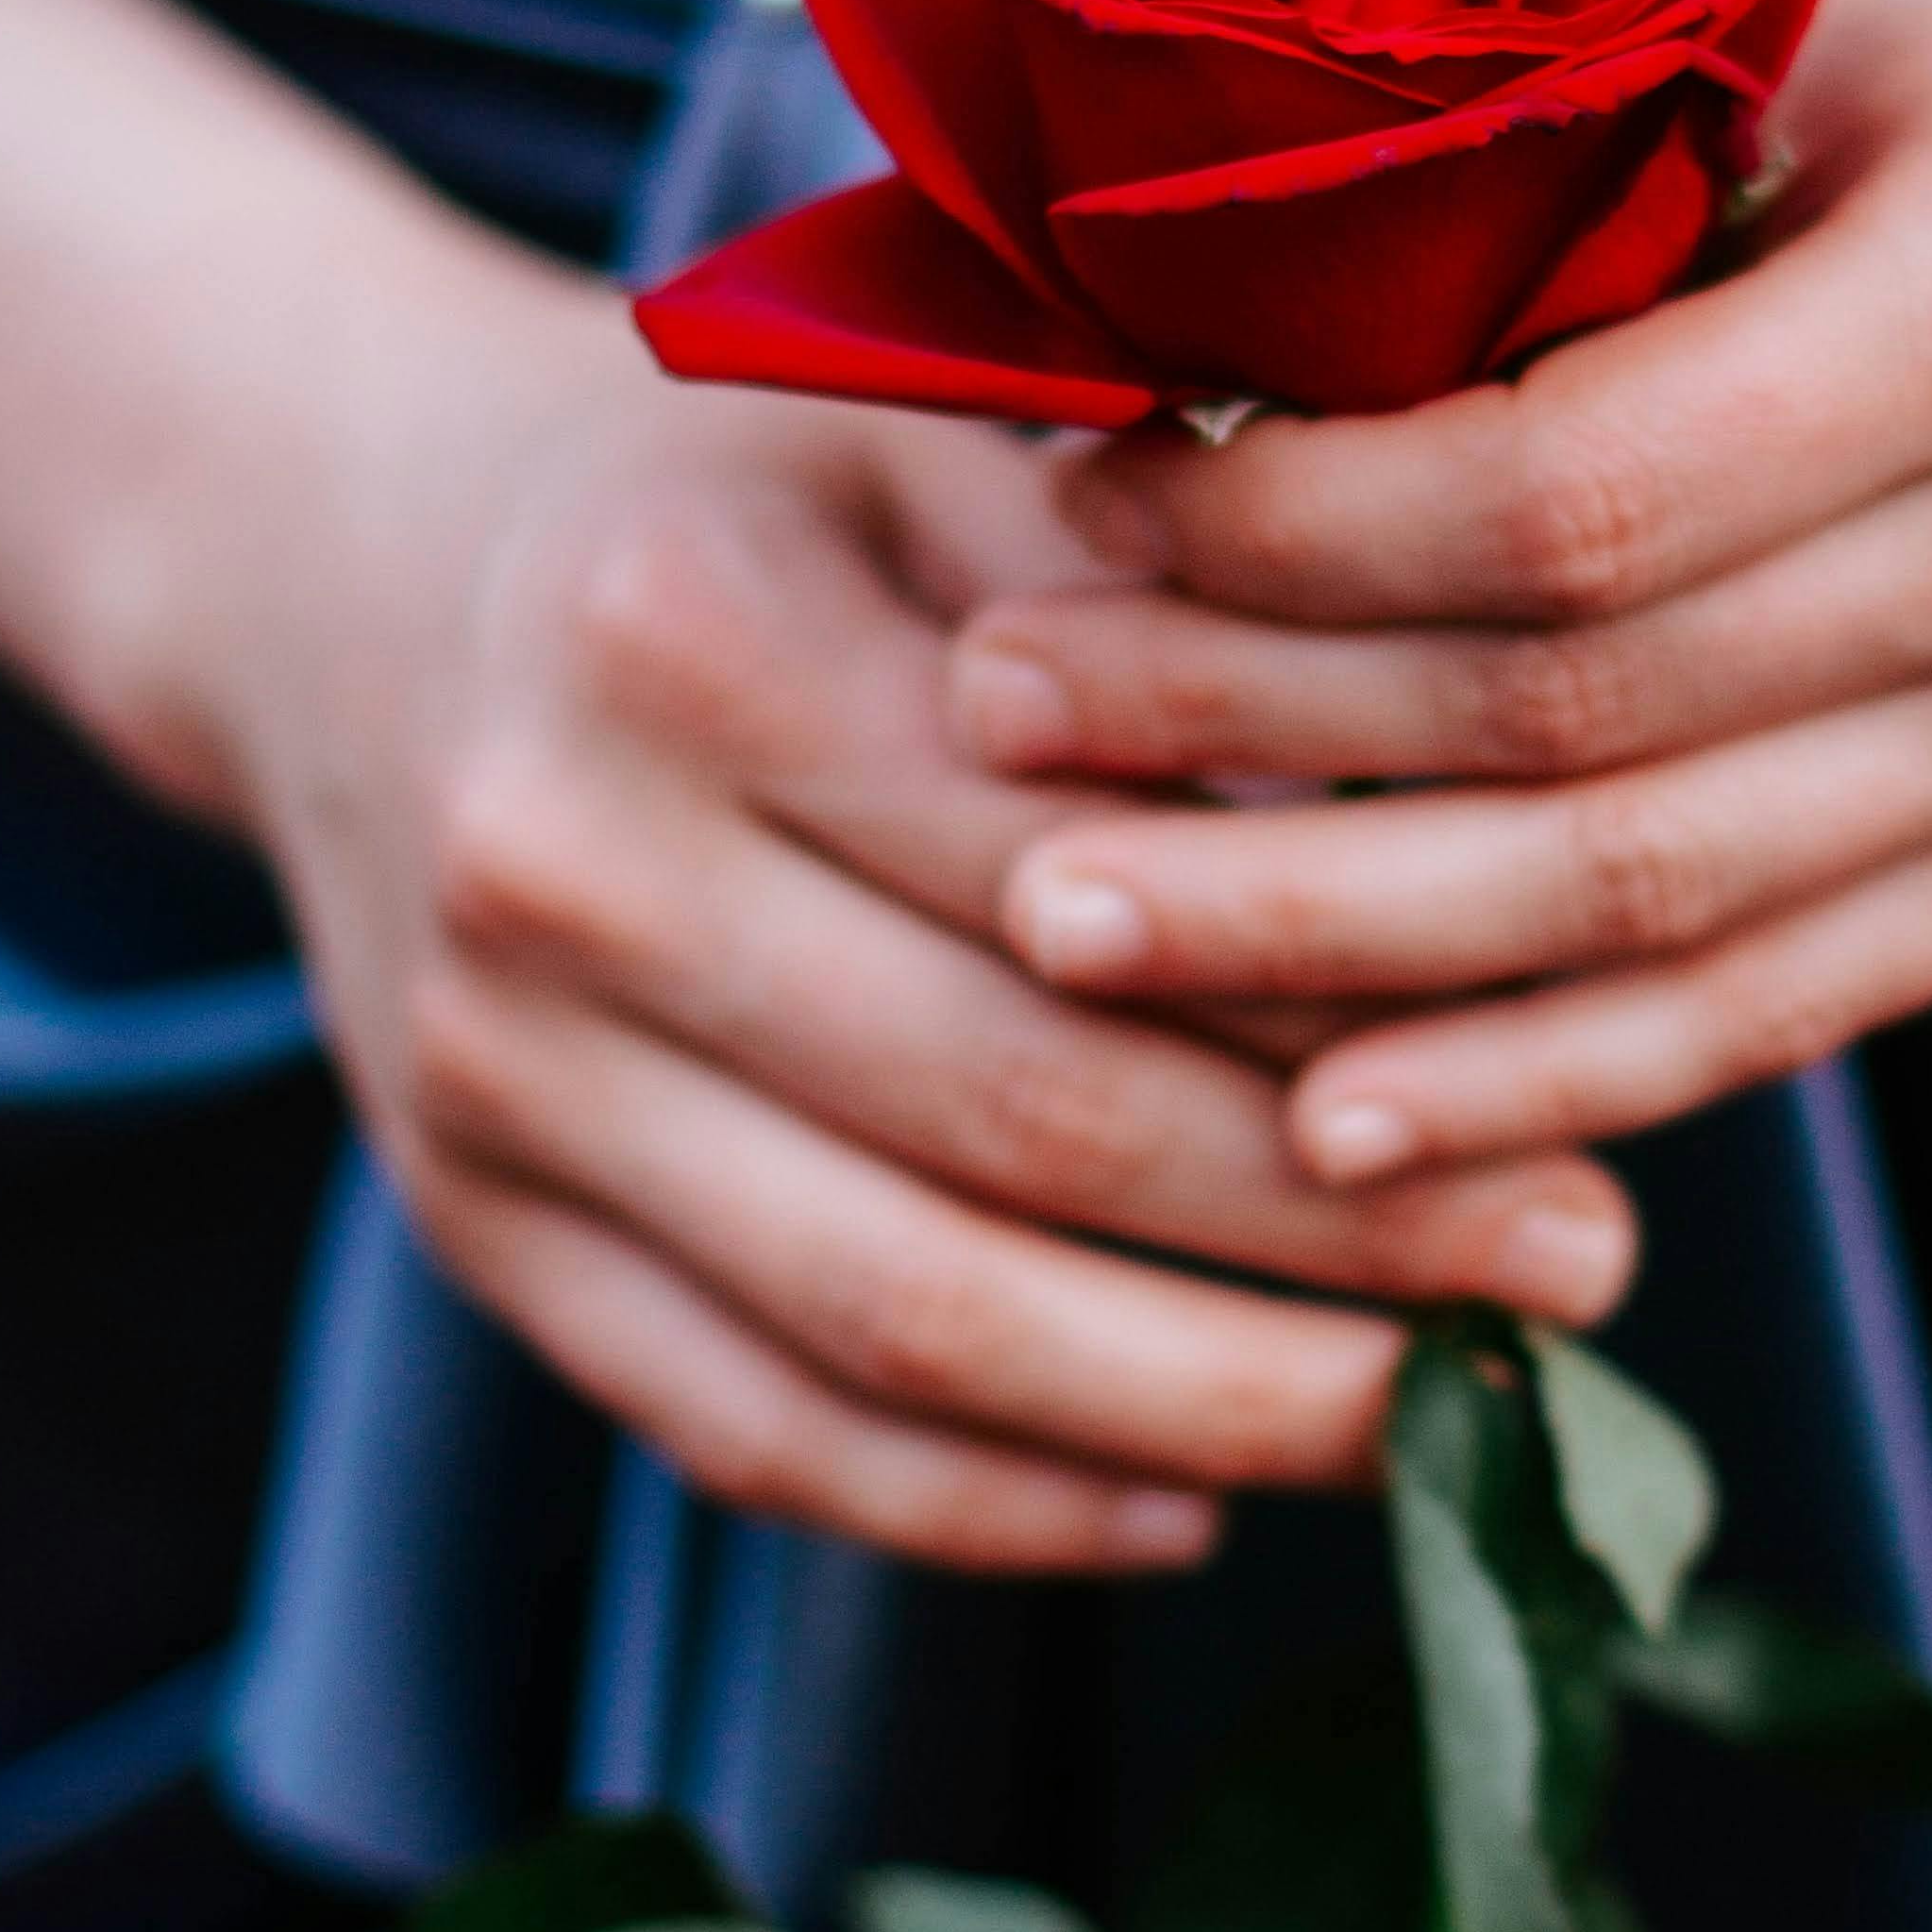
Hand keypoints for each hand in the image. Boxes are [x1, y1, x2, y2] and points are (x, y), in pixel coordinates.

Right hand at [180, 284, 1636, 1570]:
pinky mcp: (468, 1223)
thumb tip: (1485, 790)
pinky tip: (1184, 1507)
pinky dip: (984, 1505)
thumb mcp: (932, 424)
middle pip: (1019, 1123)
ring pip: (899, 1323)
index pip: (1099, 888)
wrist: (339, 553)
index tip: (1592, 1066)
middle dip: (1340, 1234)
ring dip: (1200, 1411)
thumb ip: (1168, 584)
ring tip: (1430, 1422)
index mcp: (699, 634)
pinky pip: (751, 1425)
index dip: (1359, 1006)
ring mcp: (493, 1075)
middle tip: (1585, 1275)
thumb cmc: (731, 484)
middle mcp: (567, 866)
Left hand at [939, 0, 1931, 1176]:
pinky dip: (1545, 1074)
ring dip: (1337, 946)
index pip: (1581, 488)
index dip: (1291, 531)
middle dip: (1248, 747)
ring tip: (1065, 927)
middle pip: (1594, 728)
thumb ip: (1538, 139)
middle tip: (984, 728)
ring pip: (1661, 914)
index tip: (1071, 502)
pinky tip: (1334, 1118)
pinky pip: (1780, 1007)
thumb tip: (1138, 296)